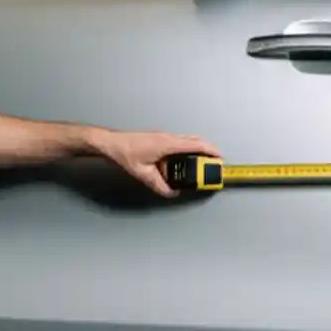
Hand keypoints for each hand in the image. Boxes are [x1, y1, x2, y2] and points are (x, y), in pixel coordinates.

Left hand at [92, 130, 221, 197]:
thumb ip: (160, 186)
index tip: (220, 158)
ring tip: (198, 167)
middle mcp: (168, 138)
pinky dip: (184, 153)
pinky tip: (179, 166)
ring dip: (195, 153)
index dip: (211, 152)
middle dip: (208, 152)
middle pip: (195, 141)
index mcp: (168, 144)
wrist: (110, 143)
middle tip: (214, 164)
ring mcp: (164, 138)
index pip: (196, 145)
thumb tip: (171, 192)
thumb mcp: (144, 174)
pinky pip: (178, 145)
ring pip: (187, 142)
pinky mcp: (159, 140)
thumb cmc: (124, 152)